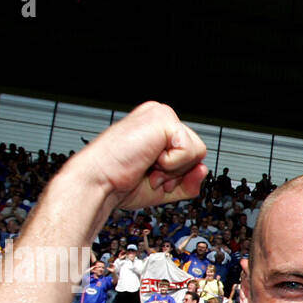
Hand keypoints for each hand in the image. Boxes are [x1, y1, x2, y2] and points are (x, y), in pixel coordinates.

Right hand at [66, 102, 208, 211]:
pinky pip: (189, 150)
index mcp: (159, 130)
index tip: (152, 176)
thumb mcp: (165, 187)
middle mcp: (161, 118)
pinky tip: (149, 158)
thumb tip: (203, 169)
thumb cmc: (121, 182)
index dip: (177, 175)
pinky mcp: (163, 118)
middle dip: (177, 173)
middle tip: (150, 173)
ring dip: (174, 169)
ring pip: (197, 151)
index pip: (191, 155)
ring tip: (149, 166)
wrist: (99, 182)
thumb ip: (188, 182)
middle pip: (198, 153)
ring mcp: (161, 115)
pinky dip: (171, 164)